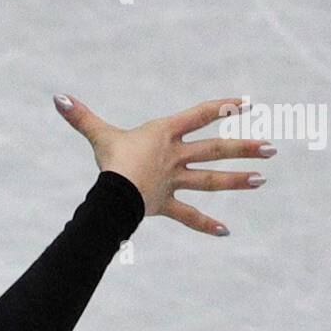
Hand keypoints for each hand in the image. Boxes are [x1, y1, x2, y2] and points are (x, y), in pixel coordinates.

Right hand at [54, 94, 274, 235]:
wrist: (112, 193)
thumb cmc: (108, 161)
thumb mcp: (98, 135)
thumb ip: (81, 117)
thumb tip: (58, 99)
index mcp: (164, 134)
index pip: (199, 116)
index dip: (222, 108)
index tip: (247, 104)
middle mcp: (175, 156)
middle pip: (215, 149)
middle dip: (245, 148)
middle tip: (272, 148)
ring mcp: (174, 181)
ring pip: (211, 180)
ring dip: (237, 180)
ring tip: (262, 179)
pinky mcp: (167, 204)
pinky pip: (190, 216)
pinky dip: (206, 224)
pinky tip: (225, 231)